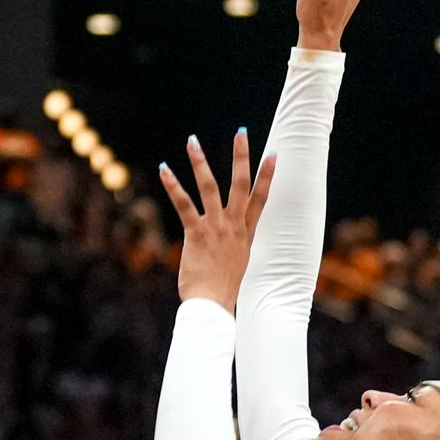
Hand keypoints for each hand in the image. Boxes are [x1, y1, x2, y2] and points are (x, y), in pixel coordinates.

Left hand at [158, 130, 274, 311]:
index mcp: (246, 234)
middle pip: (242, 185)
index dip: (268, 175)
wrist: (214, 306)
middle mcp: (234, 227)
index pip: (261, 198)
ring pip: (210, 187)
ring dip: (200, 162)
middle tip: (242, 132)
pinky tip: (165, 169)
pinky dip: (173, 186)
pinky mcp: (196, 234)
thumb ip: (234, 249)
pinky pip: (184, 204)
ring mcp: (216, 229)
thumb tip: (231, 248)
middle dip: (242, 157)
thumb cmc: (222, 291)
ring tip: (192, 140)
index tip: (274, 153)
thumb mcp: (236, 266)